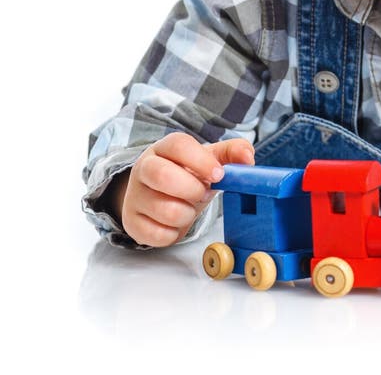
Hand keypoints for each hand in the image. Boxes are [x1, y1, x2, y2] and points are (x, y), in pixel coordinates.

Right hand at [121, 133, 254, 246]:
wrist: (162, 196)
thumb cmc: (188, 175)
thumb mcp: (209, 160)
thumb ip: (231, 154)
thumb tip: (248, 156)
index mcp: (164, 148)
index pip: (178, 145)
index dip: (201, 160)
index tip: (219, 174)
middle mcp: (144, 168)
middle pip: (163, 175)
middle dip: (192, 189)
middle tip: (203, 193)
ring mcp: (135, 196)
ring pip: (163, 209)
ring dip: (187, 214)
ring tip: (189, 207)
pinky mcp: (132, 222)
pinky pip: (156, 234)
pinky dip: (173, 233)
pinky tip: (175, 222)